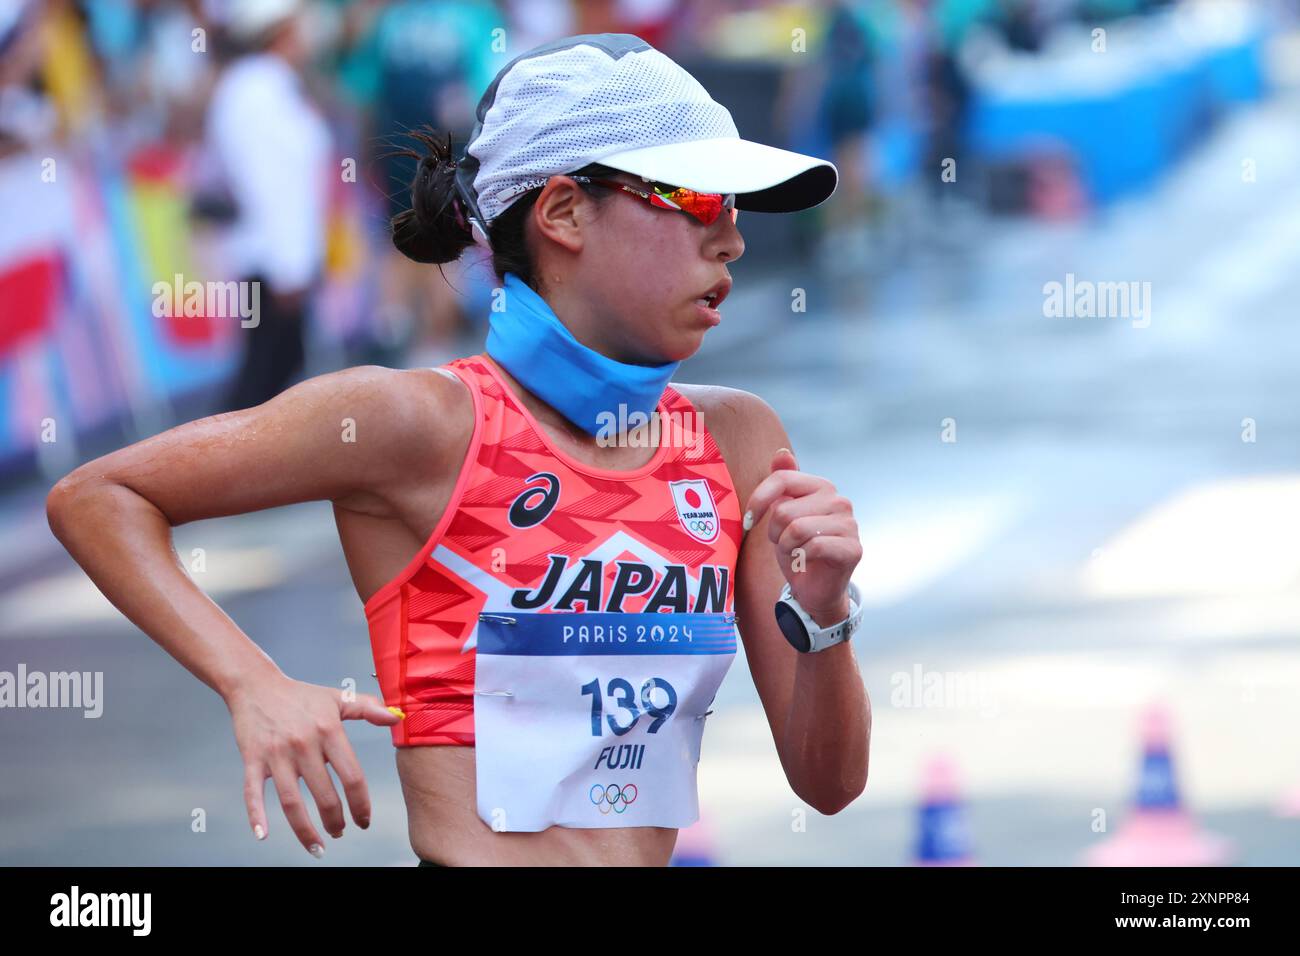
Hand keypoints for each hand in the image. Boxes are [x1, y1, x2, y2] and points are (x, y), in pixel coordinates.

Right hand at [225, 675, 401, 855]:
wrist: (256, 685)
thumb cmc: (301, 695)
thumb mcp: (337, 698)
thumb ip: (368, 709)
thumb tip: (397, 718)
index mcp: (329, 731)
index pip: (352, 776)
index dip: (361, 804)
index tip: (364, 819)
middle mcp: (304, 744)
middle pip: (325, 796)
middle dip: (336, 821)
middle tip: (340, 832)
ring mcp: (277, 754)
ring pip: (291, 802)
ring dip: (305, 830)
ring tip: (317, 846)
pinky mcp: (252, 759)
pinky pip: (253, 792)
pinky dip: (256, 815)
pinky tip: (263, 835)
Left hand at [743, 447, 862, 626]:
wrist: (815, 589)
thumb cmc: (796, 549)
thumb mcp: (783, 514)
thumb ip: (784, 482)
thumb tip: (782, 452)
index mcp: (821, 487)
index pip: (782, 479)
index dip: (758, 500)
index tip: (748, 520)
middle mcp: (839, 500)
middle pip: (784, 510)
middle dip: (774, 533)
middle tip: (785, 545)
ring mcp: (849, 524)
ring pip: (796, 529)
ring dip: (786, 548)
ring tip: (795, 553)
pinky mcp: (852, 548)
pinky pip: (812, 547)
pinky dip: (800, 559)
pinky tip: (806, 563)